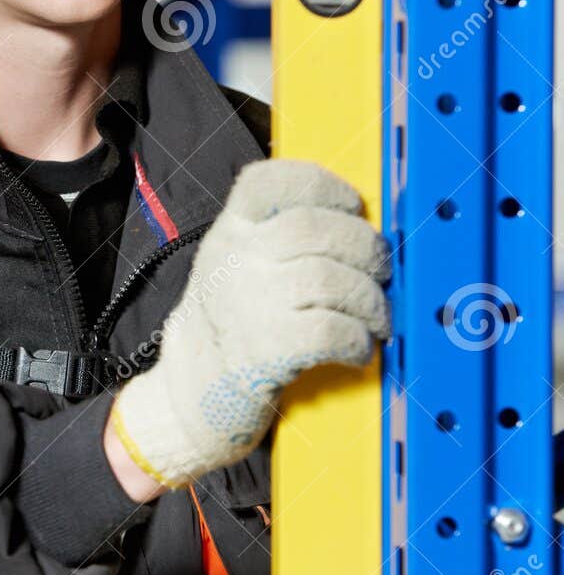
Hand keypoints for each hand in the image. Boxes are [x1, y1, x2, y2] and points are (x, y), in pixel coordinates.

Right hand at [108, 158, 390, 490]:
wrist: (192, 393)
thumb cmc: (232, 325)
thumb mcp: (239, 264)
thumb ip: (281, 237)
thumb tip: (363, 229)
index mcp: (230, 232)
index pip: (268, 181)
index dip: (322, 185)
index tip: (353, 207)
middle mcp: (233, 260)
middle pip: (314, 229)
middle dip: (366, 248)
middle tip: (381, 272)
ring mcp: (246, 305)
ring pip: (331, 280)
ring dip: (371, 301)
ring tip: (377, 318)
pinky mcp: (263, 352)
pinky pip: (331, 331)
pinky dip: (357, 340)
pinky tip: (357, 348)